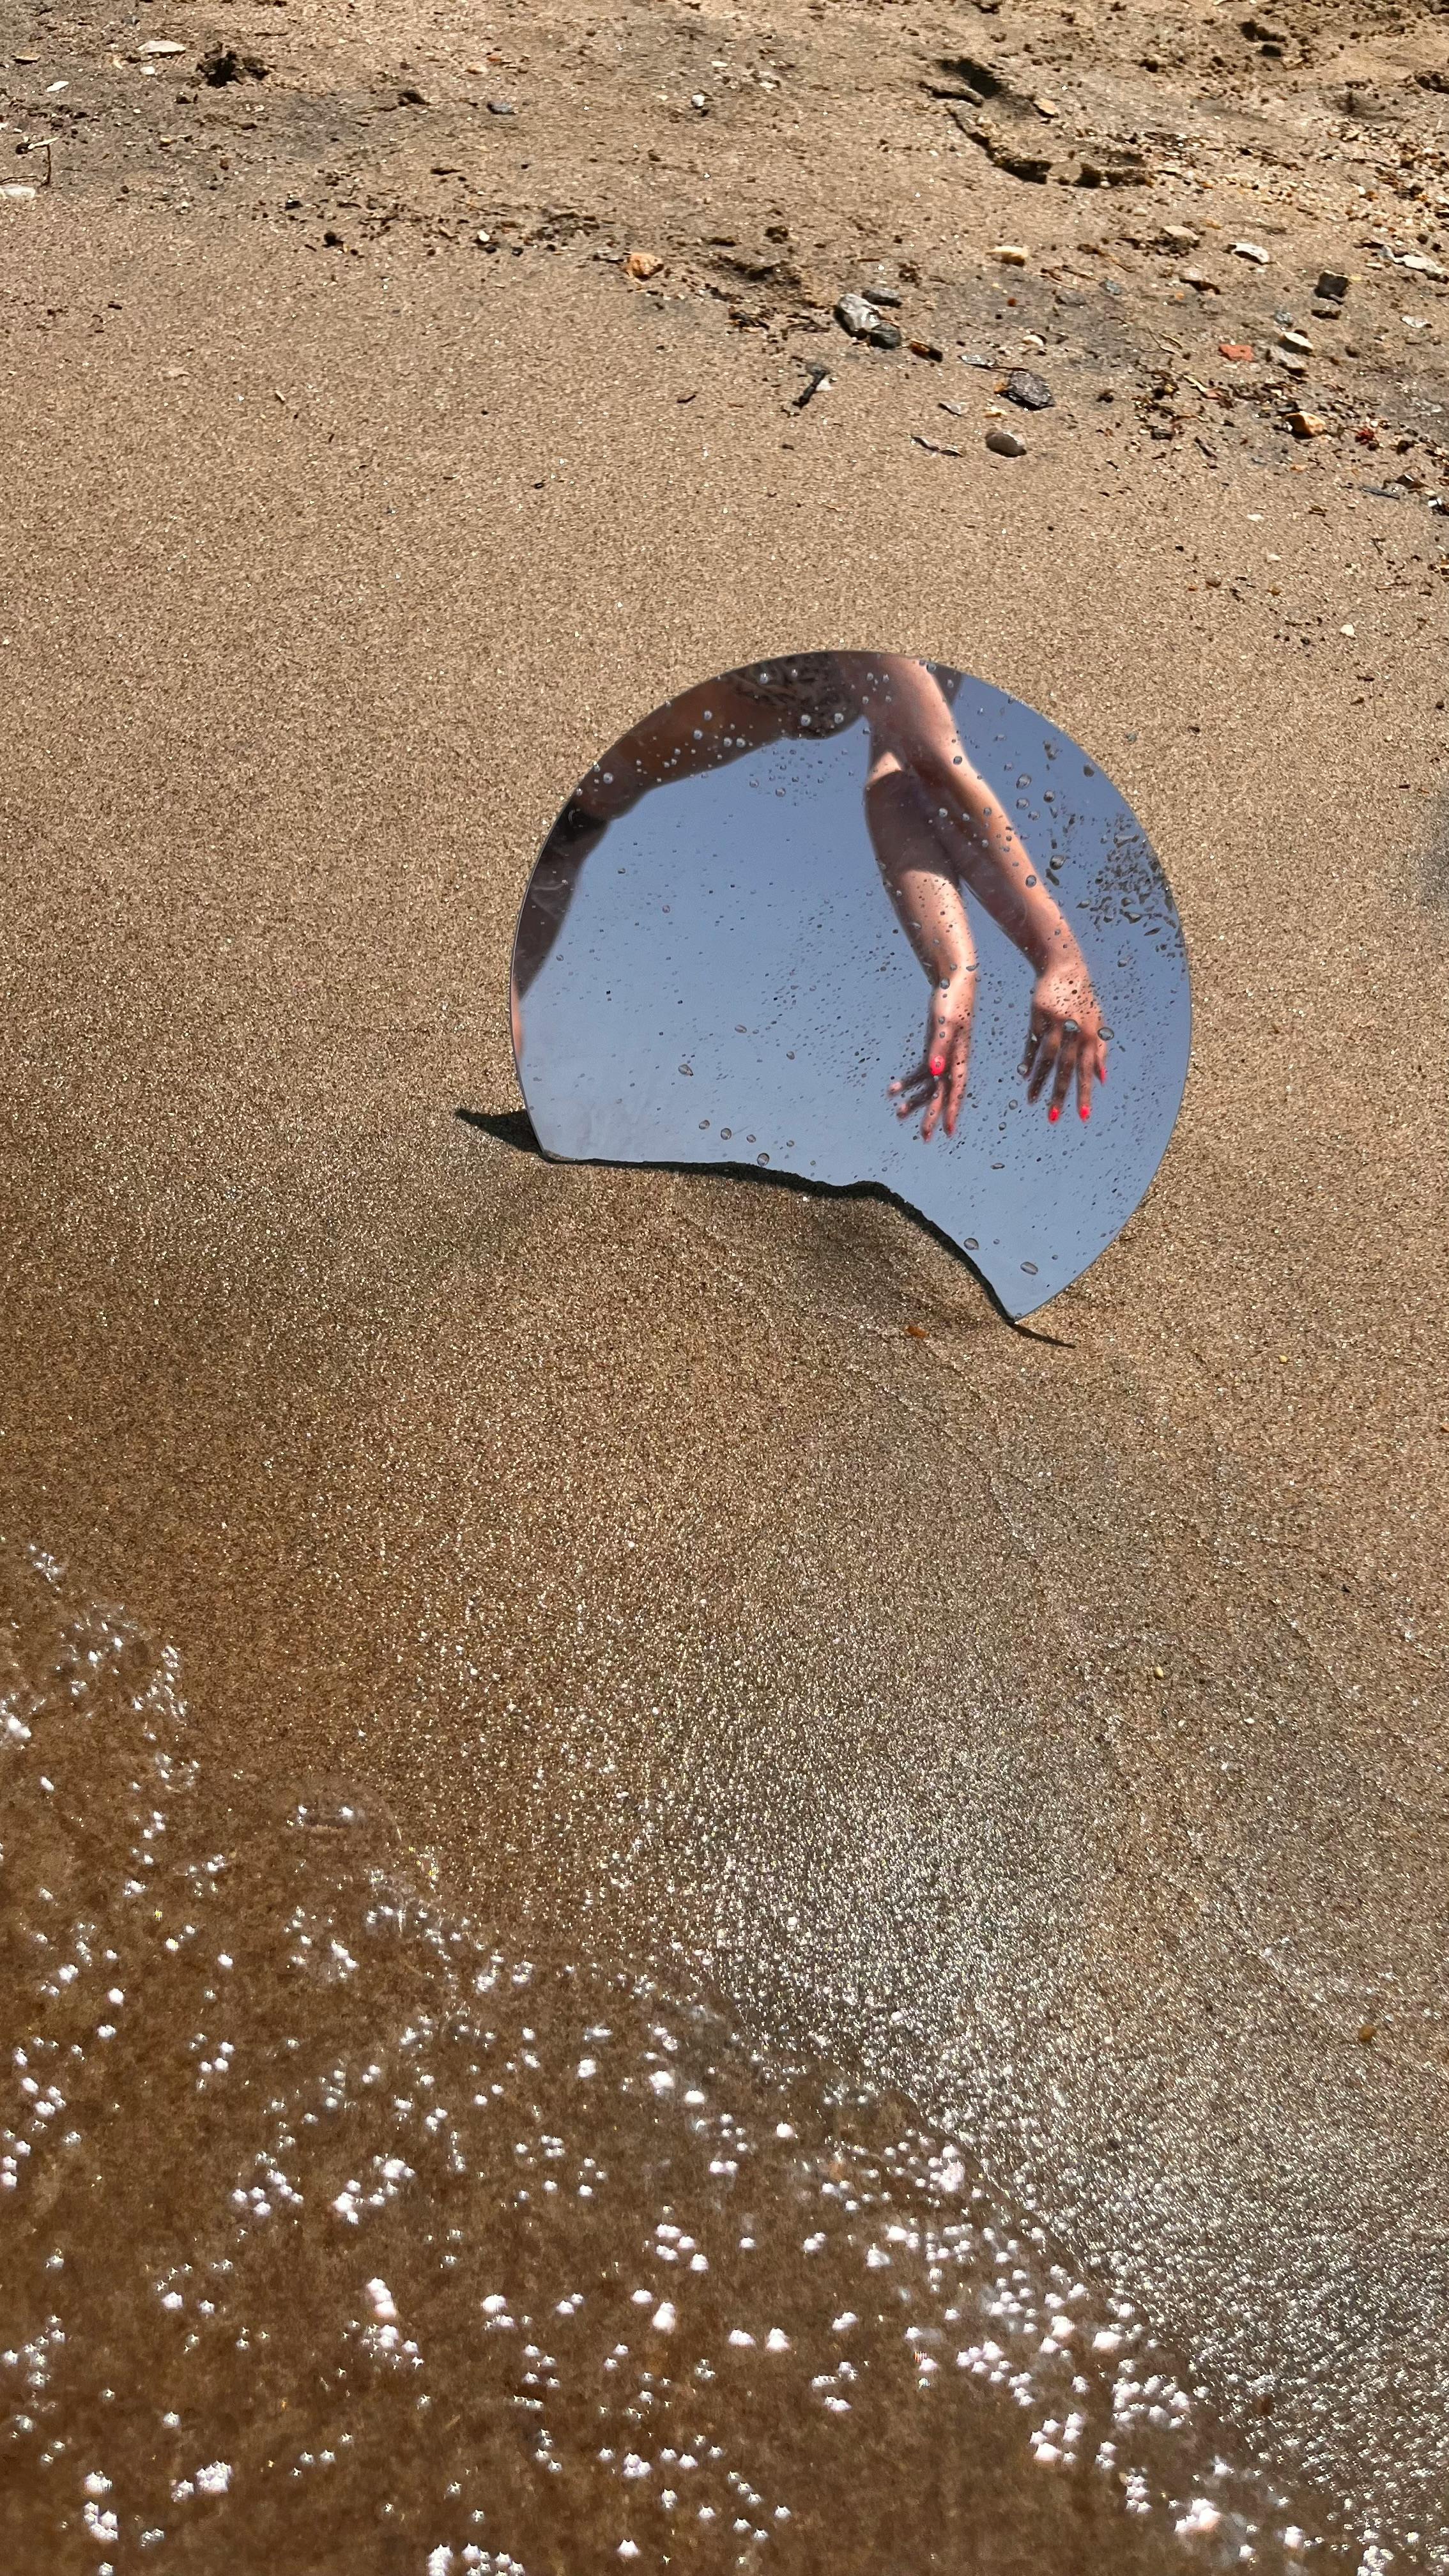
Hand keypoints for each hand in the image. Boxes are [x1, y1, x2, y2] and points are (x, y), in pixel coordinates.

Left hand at [889, 963, 976, 1141]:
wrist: (954, 982)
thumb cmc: (952, 1001)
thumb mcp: (945, 1024)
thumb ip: (939, 1049)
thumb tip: (934, 1073)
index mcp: (961, 1058)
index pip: (956, 1090)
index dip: (952, 1111)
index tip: (947, 1131)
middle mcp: (953, 1062)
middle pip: (942, 1093)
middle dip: (933, 1115)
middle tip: (924, 1137)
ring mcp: (943, 1057)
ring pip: (929, 1086)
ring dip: (916, 1101)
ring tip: (899, 1115)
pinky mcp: (933, 1050)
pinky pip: (919, 1072)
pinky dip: (907, 1082)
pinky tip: (891, 1090)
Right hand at [1021, 951, 1106, 1121]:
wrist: (1065, 967)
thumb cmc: (1084, 999)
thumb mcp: (1097, 1022)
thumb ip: (1099, 1050)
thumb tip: (1103, 1080)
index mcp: (1090, 1035)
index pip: (1086, 1070)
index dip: (1084, 1093)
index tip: (1083, 1116)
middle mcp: (1073, 1030)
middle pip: (1065, 1068)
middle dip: (1059, 1094)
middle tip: (1053, 1118)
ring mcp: (1055, 1023)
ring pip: (1046, 1058)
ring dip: (1039, 1082)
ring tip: (1033, 1102)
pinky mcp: (1038, 1015)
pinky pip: (1032, 1043)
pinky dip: (1028, 1060)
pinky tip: (1025, 1077)